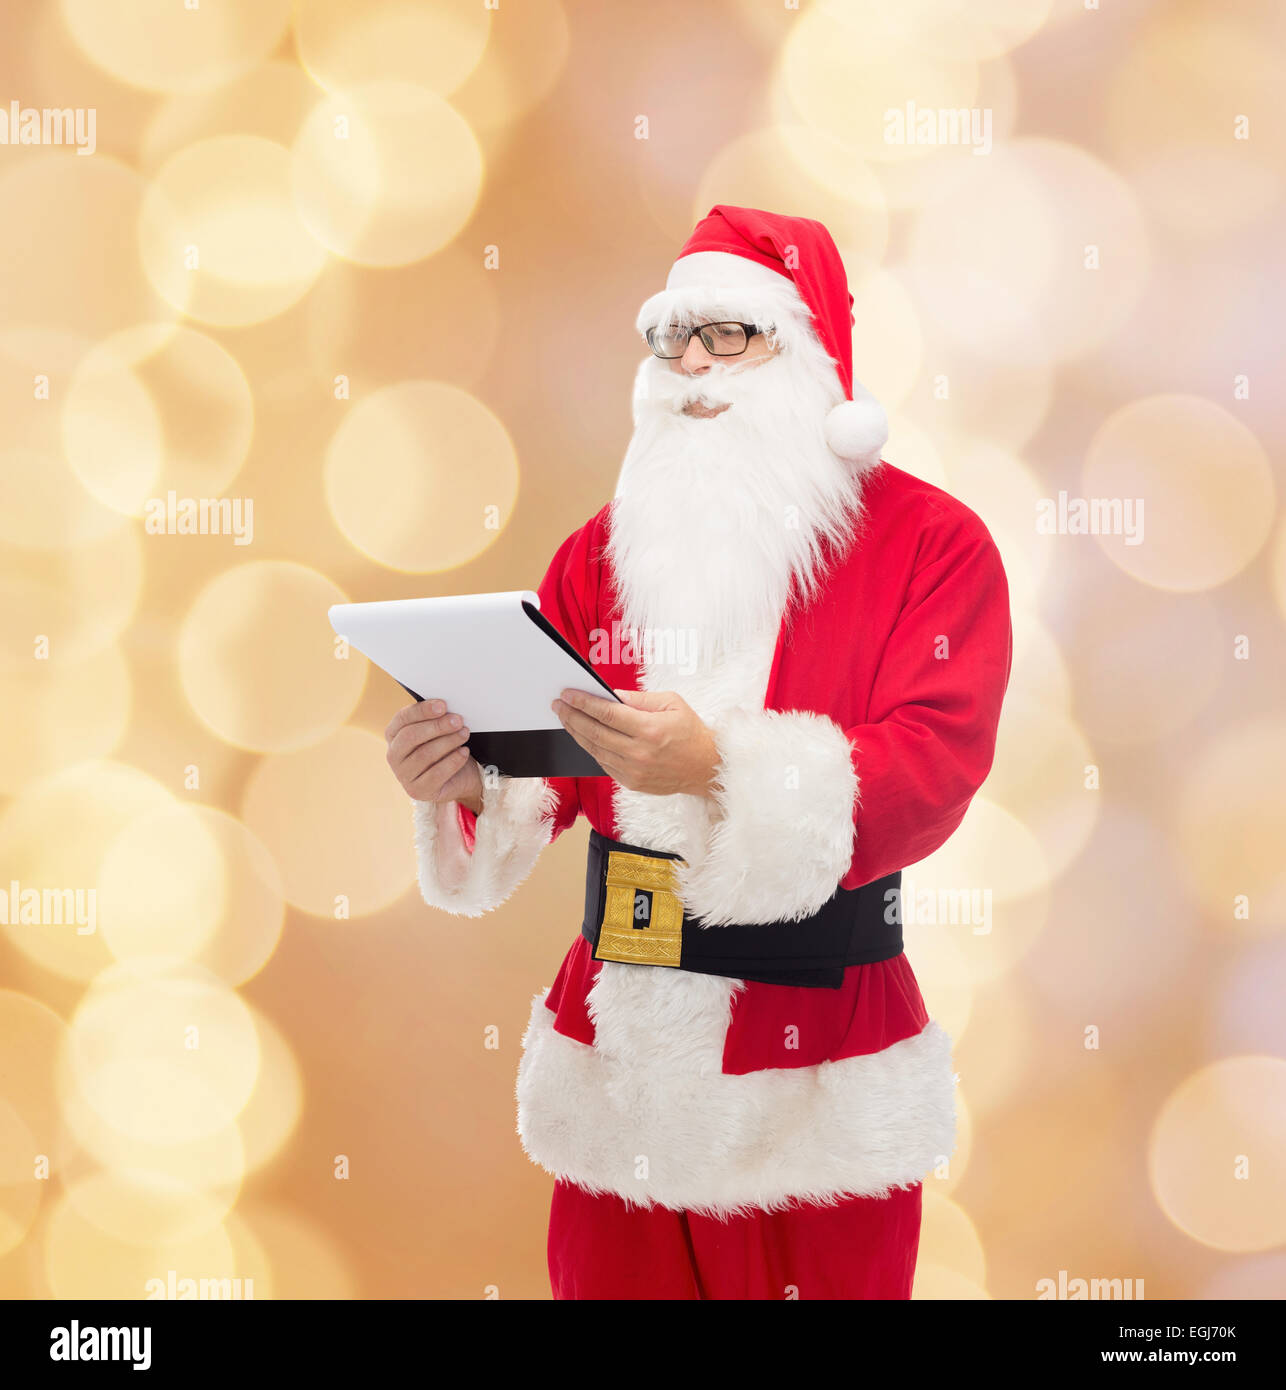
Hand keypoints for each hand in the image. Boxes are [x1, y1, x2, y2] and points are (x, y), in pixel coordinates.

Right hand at [385, 699, 483, 813]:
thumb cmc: (445, 749)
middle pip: (411, 736)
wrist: (458, 778)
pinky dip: (453, 761)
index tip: (443, 705)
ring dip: (448, 741)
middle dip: (437, 726)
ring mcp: (403, 775)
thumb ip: (435, 719)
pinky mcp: (418, 791)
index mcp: (393, 735)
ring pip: (424, 755)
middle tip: (458, 720)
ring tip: (464, 734)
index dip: (422, 710)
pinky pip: (436, 774)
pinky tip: (463, 752)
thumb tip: (446, 709)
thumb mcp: (438, 731)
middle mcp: (393, 755)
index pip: (403, 719)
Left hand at [552, 687, 718, 796]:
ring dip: (577, 733)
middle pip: (594, 732)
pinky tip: (584, 736)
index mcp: (650, 729)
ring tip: (566, 719)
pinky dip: (591, 748)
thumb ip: (640, 699)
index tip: (568, 694)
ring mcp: (633, 771)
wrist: (705, 768)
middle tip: (559, 705)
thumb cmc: (690, 732)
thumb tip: (611, 694)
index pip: (607, 714)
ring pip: (594, 749)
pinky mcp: (631, 782)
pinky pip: (603, 763)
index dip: (583, 703)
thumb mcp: (672, 703)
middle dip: (572, 716)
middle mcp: (639, 752)